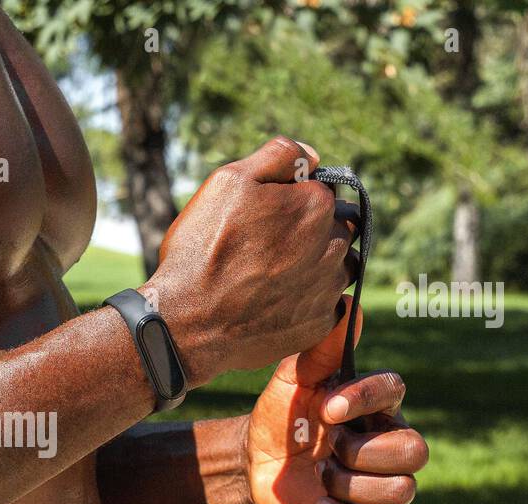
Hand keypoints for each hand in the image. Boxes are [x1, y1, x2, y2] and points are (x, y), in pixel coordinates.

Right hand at [145, 136, 359, 383]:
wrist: (189, 323)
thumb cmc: (203, 249)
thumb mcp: (227, 182)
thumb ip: (278, 157)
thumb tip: (312, 157)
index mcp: (317, 206)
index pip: (322, 192)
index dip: (292, 201)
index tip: (263, 216)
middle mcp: (334, 246)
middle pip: (336, 228)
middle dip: (310, 232)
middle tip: (266, 247)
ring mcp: (329, 288)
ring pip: (338, 266)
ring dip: (316, 265)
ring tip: (274, 275)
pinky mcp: (320, 323)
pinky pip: (327, 304)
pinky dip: (308, 300)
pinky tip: (276, 301)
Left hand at [245, 298, 428, 503]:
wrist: (254, 463)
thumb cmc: (279, 415)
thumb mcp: (292, 379)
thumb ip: (320, 349)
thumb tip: (348, 306)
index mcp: (375, 404)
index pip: (396, 391)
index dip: (364, 400)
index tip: (324, 409)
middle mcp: (388, 441)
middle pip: (416, 450)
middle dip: (362, 454)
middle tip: (325, 451)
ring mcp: (383, 483)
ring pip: (402, 491)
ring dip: (350, 488)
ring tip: (319, 479)